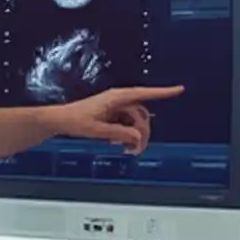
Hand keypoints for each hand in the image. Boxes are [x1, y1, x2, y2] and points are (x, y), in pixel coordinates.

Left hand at [49, 86, 184, 154]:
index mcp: (116, 98)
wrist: (59, 121)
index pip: (144, 94)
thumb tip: (138, 137)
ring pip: (135, 122)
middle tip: (136, 150)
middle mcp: (118, 101)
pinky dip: (125, 135)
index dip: (163, 92)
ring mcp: (115, 108)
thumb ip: (118, 133)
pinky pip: (127, 125)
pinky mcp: (112, 115)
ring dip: (134, 137)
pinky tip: (117, 144)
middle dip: (142, 133)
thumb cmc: (74, 120)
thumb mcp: (97, 130)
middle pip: (141, 116)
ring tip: (126, 150)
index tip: (179, 89)